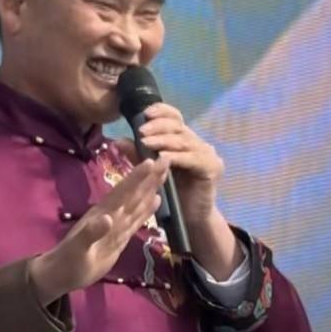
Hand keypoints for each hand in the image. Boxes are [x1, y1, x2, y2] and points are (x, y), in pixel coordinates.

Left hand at [28, 156, 167, 302]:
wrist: (63, 274)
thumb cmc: (68, 261)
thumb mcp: (77, 248)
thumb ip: (92, 233)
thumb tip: (108, 218)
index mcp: (102, 214)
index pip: (122, 192)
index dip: (136, 178)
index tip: (151, 162)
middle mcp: (111, 215)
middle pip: (133, 193)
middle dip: (149, 178)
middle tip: (165, 160)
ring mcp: (116, 225)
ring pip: (137, 204)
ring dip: (150, 189)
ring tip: (164, 174)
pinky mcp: (120, 237)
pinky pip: (136, 220)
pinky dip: (147, 210)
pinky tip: (156, 200)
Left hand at [134, 103, 222, 221]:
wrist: (190, 219)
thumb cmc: (172, 195)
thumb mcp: (151, 171)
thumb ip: (138, 155)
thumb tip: (118, 140)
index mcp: (185, 140)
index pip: (175, 118)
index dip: (162, 111)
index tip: (145, 113)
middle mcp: (198, 144)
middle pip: (178, 127)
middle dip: (158, 126)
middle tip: (141, 131)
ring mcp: (208, 154)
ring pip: (183, 142)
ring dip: (163, 141)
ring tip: (146, 142)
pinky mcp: (212, 167)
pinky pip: (192, 159)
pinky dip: (176, 157)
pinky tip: (162, 157)